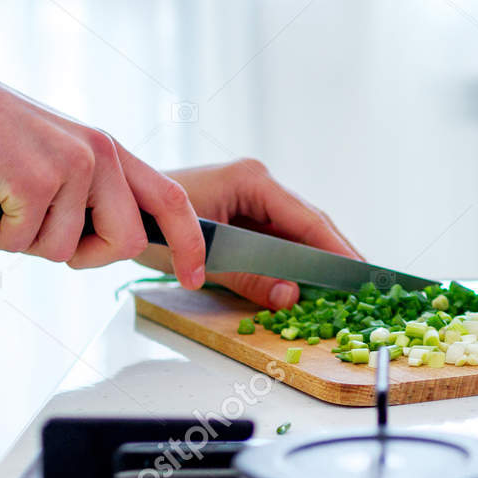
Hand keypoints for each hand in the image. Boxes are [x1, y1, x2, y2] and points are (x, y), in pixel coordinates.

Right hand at [0, 56, 206, 285]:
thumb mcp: (57, 157)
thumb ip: (87, 195)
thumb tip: (102, 248)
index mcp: (111, 152)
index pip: (172, 200)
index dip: (189, 243)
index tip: (195, 277)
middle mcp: (101, 156)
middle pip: (124, 245)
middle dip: (84, 259)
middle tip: (40, 235)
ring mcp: (71, 168)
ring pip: (62, 252)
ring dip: (21, 241)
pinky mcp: (35, 183)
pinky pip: (17, 244)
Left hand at [147, 159, 359, 308]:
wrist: (116, 209)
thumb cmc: (151, 221)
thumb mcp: (202, 254)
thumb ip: (249, 277)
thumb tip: (291, 297)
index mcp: (251, 180)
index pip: (307, 218)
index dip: (335, 247)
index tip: (359, 272)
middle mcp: (256, 184)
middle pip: (307, 223)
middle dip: (332, 253)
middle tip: (361, 284)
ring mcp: (250, 197)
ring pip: (294, 232)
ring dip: (313, 259)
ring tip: (340, 286)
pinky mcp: (241, 213)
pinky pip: (276, 238)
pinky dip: (291, 259)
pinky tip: (305, 280)